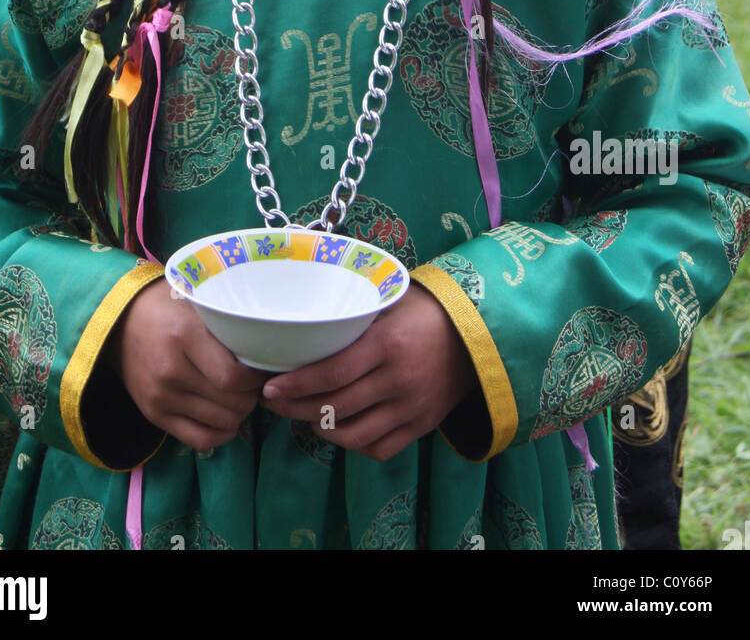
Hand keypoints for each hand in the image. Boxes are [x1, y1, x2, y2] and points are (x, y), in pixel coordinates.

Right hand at [103, 279, 268, 450]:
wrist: (120, 322)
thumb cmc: (167, 307)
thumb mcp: (198, 304)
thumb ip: (227, 326)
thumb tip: (267, 349)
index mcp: (185, 337)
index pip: (234, 377)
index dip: (257, 378)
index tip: (263, 367)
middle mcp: (171, 371)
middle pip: (231, 403)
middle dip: (253, 396)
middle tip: (255, 383)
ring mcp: (161, 397)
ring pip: (220, 423)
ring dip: (240, 414)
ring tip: (241, 396)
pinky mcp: (154, 415)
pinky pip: (199, 440)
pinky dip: (221, 434)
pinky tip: (227, 418)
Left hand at [259, 282, 477, 460]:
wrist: (479, 332)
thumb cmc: (425, 310)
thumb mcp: (390, 302)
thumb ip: (354, 316)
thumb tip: (307, 322)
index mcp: (387, 345)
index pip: (332, 372)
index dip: (296, 385)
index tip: (269, 387)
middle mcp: (398, 380)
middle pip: (336, 406)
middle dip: (297, 408)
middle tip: (275, 402)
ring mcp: (411, 407)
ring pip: (355, 435)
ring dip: (321, 429)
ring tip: (304, 416)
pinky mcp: (422, 425)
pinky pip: (381, 448)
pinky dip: (354, 444)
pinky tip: (339, 429)